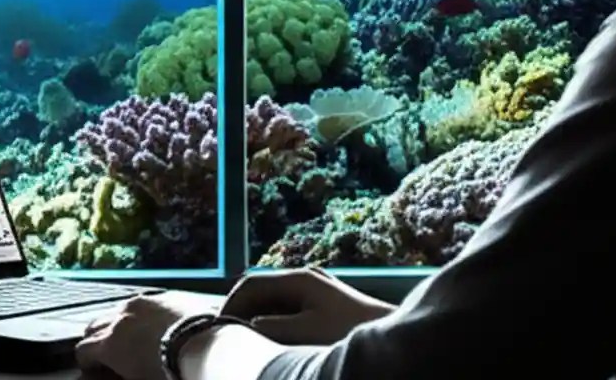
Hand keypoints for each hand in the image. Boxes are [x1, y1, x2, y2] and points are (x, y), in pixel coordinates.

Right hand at [74, 294, 205, 379]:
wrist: (206, 347)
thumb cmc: (169, 373)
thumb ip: (118, 376)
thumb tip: (110, 375)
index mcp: (110, 343)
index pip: (83, 349)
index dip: (86, 362)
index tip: (94, 370)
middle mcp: (120, 317)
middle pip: (94, 326)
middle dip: (95, 339)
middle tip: (105, 354)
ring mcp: (142, 302)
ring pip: (117, 310)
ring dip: (116, 323)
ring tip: (129, 338)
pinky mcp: (163, 295)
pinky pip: (143, 304)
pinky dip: (140, 314)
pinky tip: (152, 325)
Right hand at [219, 267, 395, 344]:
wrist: (397, 337)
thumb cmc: (348, 333)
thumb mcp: (303, 333)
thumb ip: (271, 327)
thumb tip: (248, 325)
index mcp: (299, 279)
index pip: (251, 283)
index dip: (231, 303)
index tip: (218, 324)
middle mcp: (307, 277)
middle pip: (262, 287)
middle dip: (243, 308)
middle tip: (228, 331)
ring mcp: (318, 288)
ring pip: (276, 298)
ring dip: (260, 315)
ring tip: (249, 337)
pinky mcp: (327, 302)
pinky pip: (290, 306)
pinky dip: (276, 318)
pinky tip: (275, 337)